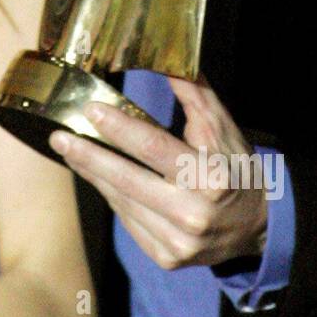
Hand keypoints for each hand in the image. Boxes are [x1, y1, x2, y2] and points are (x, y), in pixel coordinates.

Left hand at [48, 76, 268, 269]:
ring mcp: (178, 242)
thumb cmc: (235, 168)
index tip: (92, 111)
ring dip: (94, 175)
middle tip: (59, 137)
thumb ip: (194, 94)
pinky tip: (100, 177)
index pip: (155, 148)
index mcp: (210, 178)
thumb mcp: (222, 129)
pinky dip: (112, 197)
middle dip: (88, 157)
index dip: (120, 129)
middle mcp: (193, 214)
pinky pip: (127, 221)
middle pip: (128, 180)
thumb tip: (165, 59)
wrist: (257, 226)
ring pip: (122, 201)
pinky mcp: (166, 257)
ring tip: (72, 152)